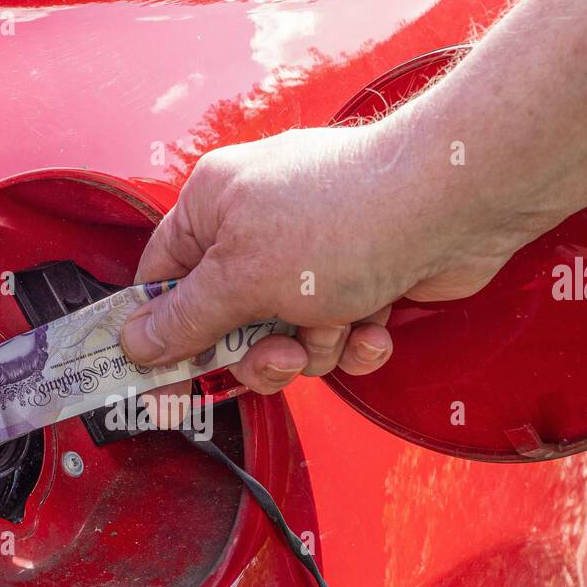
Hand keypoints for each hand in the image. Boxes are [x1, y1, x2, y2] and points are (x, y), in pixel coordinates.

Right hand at [121, 121, 541, 393]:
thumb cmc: (342, 219)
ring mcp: (312, 254)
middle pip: (227, 323)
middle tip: (282, 350)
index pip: (163, 280)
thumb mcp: (241, 278)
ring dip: (314, 344)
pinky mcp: (361, 278)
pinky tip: (375, 324)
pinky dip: (356, 339)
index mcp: (213, 206)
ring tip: (339, 319)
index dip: (162, 335)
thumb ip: (184, 320)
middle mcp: (259, 227)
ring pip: (286, 338)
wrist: (451, 204)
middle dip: (259, 351)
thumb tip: (134, 343)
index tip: (166, 382)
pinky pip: (337, 334)